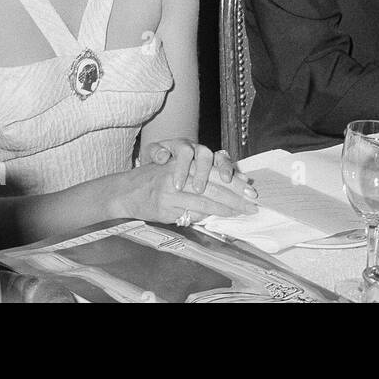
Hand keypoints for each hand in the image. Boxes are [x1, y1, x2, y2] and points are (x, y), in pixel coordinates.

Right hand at [108, 151, 256, 225]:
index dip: (233, 179)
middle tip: (253, 203)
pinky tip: (221, 217)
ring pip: (205, 198)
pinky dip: (208, 214)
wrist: (125, 191)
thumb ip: (195, 177)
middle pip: (213, 184)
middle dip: (236, 195)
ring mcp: (171, 190)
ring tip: (243, 211)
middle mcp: (178, 173)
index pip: (213, 170)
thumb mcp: (173, 171)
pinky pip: (191, 210)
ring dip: (227, 207)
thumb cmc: (152, 181)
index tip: (249, 188)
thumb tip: (224, 190)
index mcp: (182, 161)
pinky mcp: (165, 206)